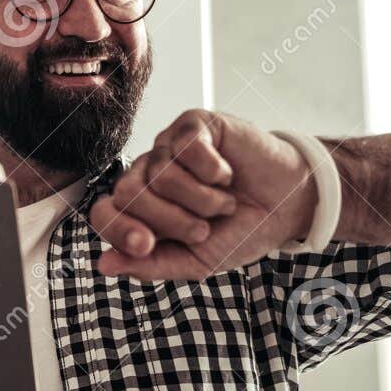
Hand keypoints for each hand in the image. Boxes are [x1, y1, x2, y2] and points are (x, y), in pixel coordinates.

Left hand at [89, 108, 319, 280]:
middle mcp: (148, 174)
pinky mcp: (193, 125)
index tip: (146, 244)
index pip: (103, 212)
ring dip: (202, 200)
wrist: (286, 207)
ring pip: (160, 174)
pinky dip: (213, 172)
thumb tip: (104, 266)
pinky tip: (228, 175)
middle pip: (128, 193)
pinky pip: (186, 148)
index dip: (118, 229)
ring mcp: (168, 147)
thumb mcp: (195, 261)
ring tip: (224, 202)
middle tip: (203, 229)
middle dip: (169, 220)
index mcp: (141, 208)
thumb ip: (150, 265)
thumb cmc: (238, 231)